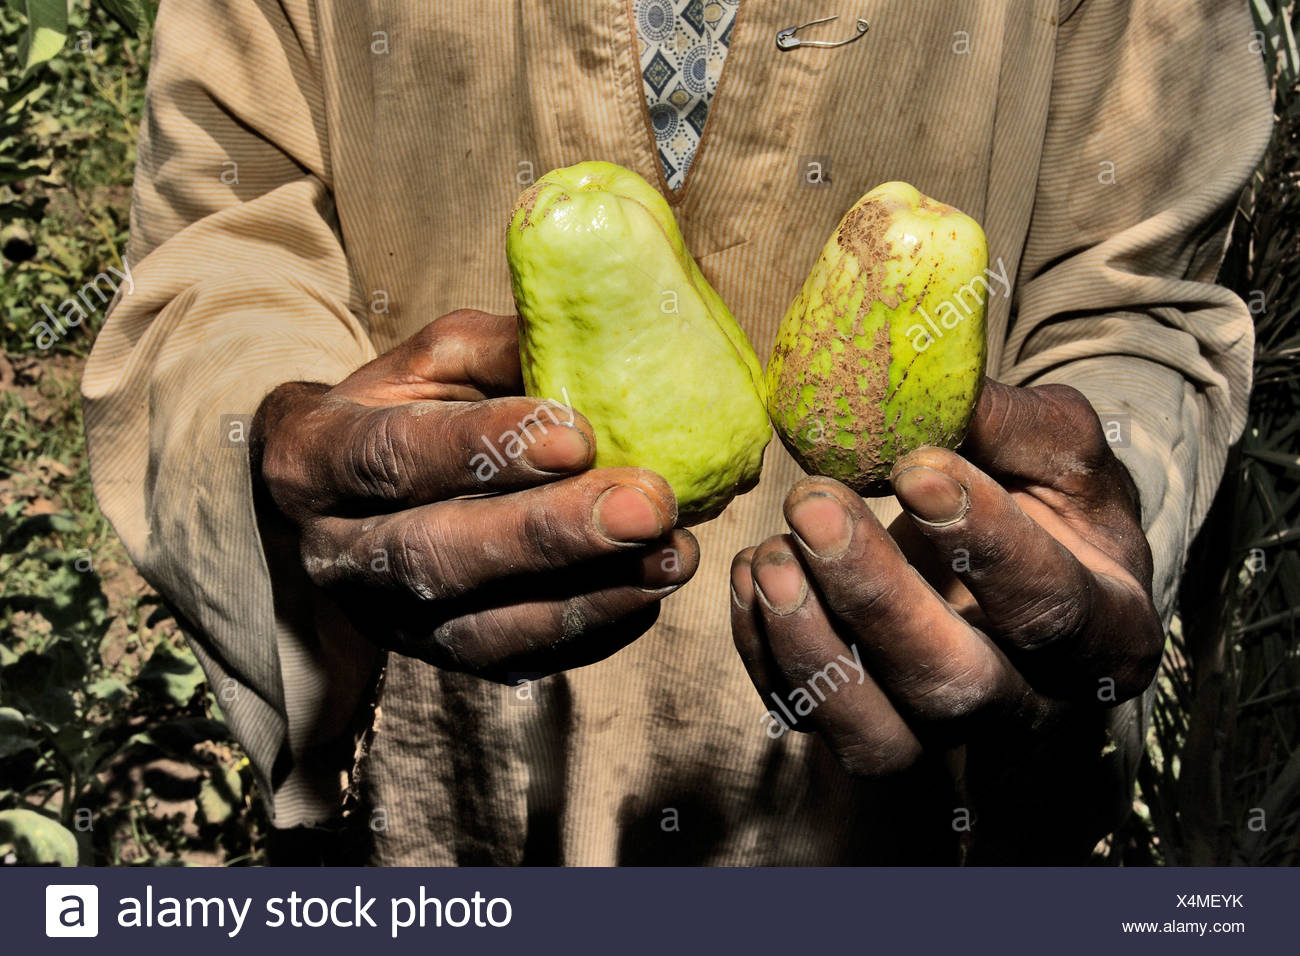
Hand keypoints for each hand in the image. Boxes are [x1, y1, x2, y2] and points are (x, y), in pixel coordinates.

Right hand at [251, 309, 697, 680]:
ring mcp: (383, 619)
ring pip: (479, 627)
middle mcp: (334, 551)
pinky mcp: (436, 656)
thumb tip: (607, 346)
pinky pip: (516, 661)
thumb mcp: (439, 358)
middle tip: (649, 507)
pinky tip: (650, 592)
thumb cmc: (410, 407)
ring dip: (587, 597)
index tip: (578, 436)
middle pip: (436, 553)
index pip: (394, 456)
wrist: (354, 492)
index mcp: (313, 456)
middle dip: (549, 535)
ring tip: (674, 557)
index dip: (483, 449)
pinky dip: (592, 632)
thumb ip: (505, 352)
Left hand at [729, 379, 1161, 778]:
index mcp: (1109, 633)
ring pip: (877, 737)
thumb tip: (932, 395)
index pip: (1049, 606)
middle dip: (876, 597)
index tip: (915, 468)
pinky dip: (765, 653)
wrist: (1022, 563)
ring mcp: (947, 734)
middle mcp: (1032, 705)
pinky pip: (811, 720)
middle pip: (955, 686)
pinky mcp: (872, 730)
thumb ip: (1012, 426)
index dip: (983, 541)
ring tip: (771, 551)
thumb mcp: (1062, 451)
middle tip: (813, 504)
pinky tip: (752, 573)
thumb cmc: (1049, 502)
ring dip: (810, 643)